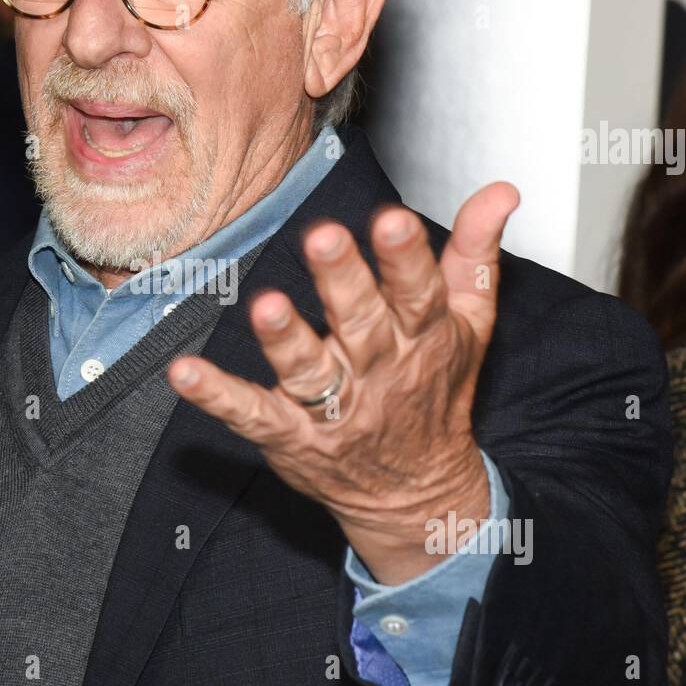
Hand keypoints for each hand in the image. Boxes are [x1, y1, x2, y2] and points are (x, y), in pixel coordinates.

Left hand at [168, 183, 519, 584]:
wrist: (418, 494)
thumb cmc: (436, 393)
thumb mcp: (469, 325)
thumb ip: (475, 254)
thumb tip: (499, 191)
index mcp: (424, 338)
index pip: (419, 294)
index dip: (405, 258)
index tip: (392, 220)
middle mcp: (379, 372)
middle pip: (361, 324)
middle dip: (344, 282)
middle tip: (324, 237)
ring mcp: (334, 409)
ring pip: (309, 371)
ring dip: (286, 339)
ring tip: (266, 307)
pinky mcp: (292, 437)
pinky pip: (252, 415)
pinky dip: (218, 396)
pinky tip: (186, 374)